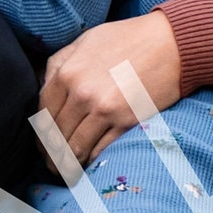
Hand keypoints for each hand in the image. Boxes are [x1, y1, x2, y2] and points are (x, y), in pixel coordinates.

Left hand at [41, 12, 181, 163]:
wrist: (172, 42)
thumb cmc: (129, 39)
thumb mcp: (85, 41)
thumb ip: (60, 62)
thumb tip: (43, 86)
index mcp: (67, 72)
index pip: (43, 113)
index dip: (41, 134)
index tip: (44, 145)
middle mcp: (81, 93)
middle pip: (56, 135)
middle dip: (52, 154)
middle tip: (53, 165)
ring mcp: (104, 109)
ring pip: (75, 148)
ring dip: (68, 165)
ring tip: (68, 173)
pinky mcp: (126, 122)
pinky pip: (101, 151)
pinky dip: (93, 161)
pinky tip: (91, 164)